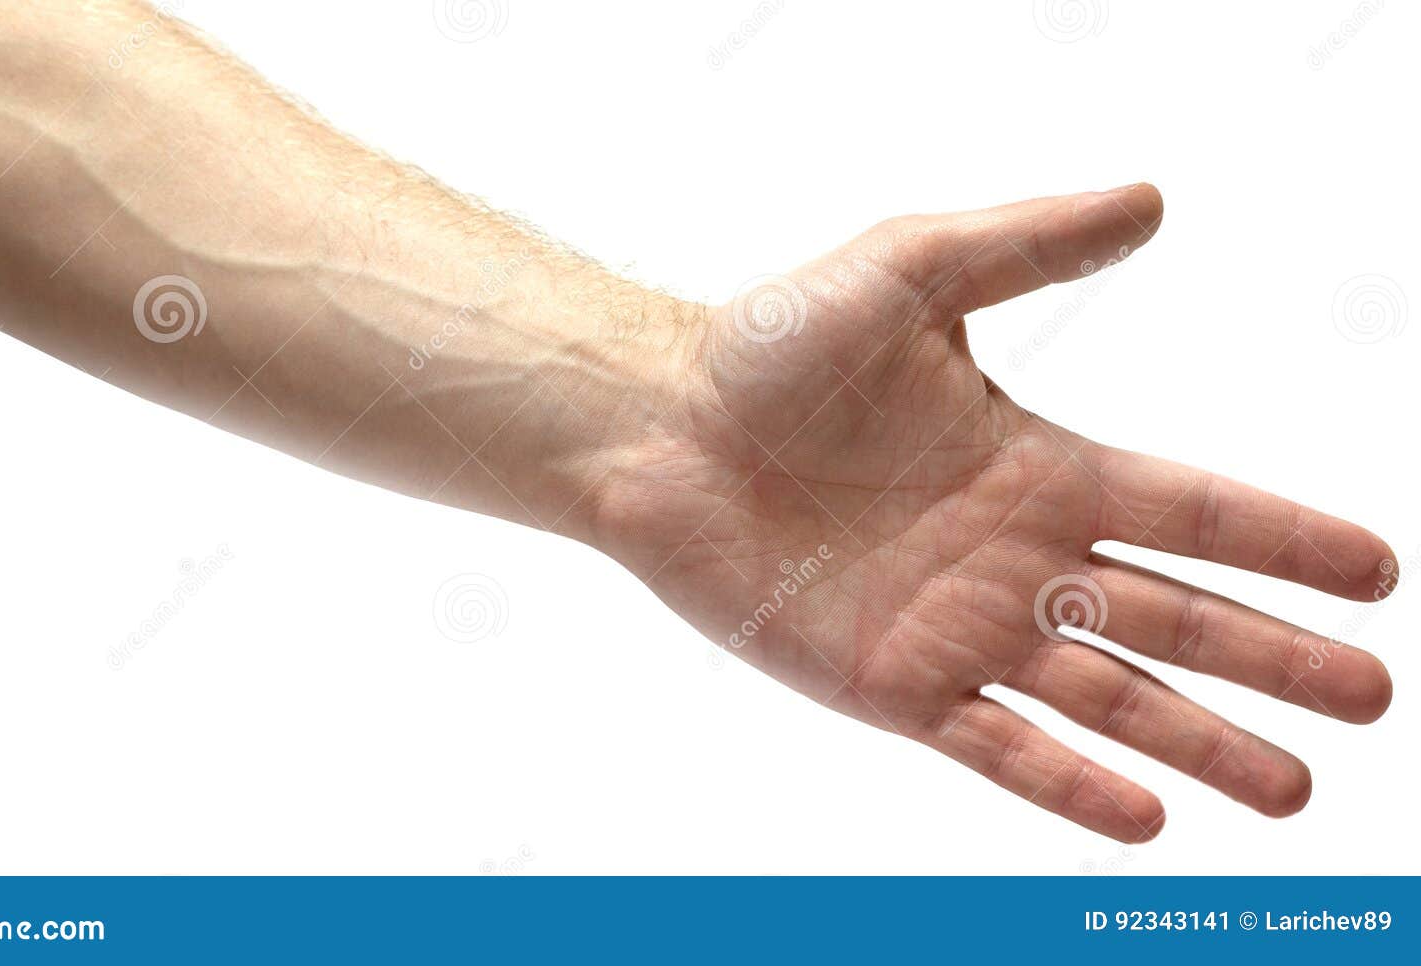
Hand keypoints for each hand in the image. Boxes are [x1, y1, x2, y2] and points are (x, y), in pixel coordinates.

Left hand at [591, 185, 1394, 841]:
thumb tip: (1151, 199)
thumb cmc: (769, 348)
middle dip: (1273, 659)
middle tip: (1372, 698)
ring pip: (1104, 696)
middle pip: (1172, 617)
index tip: (1376, 573)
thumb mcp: (910, 272)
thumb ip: (1027, 247)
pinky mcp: (888, 683)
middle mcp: (1013, 558)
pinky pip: (993, 744)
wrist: (655, 427)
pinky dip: (1067, 782)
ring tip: (1292, 792)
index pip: (1188, 511)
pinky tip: (1145, 819)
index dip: (1280, 542)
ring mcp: (954, 629)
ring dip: (1199, 742)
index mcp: (1034, 465)